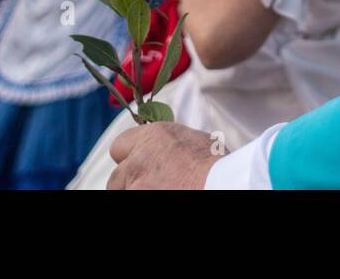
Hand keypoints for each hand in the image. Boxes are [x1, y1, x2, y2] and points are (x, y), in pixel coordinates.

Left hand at [107, 123, 221, 189]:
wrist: (223, 184)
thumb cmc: (218, 166)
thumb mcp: (195, 140)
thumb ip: (170, 143)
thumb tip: (167, 149)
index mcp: (152, 137)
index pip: (119, 147)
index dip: (129, 158)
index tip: (138, 167)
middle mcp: (138, 160)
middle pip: (116, 177)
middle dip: (129, 183)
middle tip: (149, 187)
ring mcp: (136, 186)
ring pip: (123, 193)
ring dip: (137, 192)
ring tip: (162, 192)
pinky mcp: (136, 198)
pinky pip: (131, 202)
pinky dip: (143, 200)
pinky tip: (165, 197)